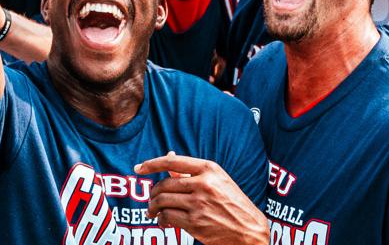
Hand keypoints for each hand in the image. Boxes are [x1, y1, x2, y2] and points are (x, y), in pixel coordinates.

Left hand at [135, 152, 268, 244]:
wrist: (249, 231)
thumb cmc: (233, 204)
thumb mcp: (218, 181)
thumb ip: (192, 172)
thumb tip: (167, 156)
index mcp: (209, 169)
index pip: (172, 162)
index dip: (152, 164)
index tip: (139, 168)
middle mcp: (203, 183)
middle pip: (163, 184)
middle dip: (153, 193)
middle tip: (151, 200)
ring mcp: (198, 203)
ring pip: (162, 201)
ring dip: (153, 207)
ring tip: (153, 211)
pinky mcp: (194, 222)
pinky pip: (167, 217)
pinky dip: (161, 219)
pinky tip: (164, 221)